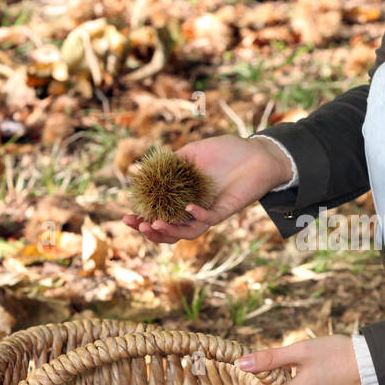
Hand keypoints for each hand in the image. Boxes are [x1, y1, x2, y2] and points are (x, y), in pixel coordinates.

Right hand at [122, 135, 293, 244]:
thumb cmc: (227, 151)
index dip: (143, 219)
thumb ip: (172, 163)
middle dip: (151, 232)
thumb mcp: (194, 153)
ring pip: (187, 232)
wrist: (257, 153)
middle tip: (137, 225)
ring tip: (154, 225)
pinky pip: (209, 219)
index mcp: (184, 199)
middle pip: (170, 231)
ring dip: (170, 232)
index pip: (160, 216)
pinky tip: (187, 208)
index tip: (127, 218)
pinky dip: (197, 216)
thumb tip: (145, 169)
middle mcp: (195, 210)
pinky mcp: (225, 210)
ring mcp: (210, 212)